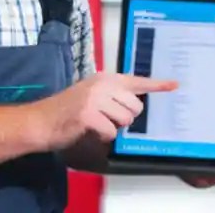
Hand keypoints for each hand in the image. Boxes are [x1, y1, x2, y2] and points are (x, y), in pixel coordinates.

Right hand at [35, 72, 177, 149]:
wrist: (41, 121)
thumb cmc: (66, 111)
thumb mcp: (91, 94)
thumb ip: (112, 95)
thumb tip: (135, 106)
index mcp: (104, 78)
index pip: (136, 81)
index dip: (157, 85)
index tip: (174, 84)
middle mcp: (102, 85)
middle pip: (135, 107)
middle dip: (124, 118)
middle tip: (105, 117)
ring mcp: (95, 98)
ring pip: (125, 120)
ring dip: (113, 127)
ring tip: (95, 123)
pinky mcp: (89, 115)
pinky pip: (111, 132)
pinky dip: (102, 136)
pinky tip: (89, 130)